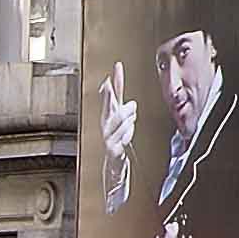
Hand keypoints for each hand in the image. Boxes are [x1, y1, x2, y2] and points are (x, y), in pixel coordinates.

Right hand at [98, 63, 136, 208]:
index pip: (113, 96)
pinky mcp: (112, 150)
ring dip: (125, 117)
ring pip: (114, 123)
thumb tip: (132, 103)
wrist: (114, 170)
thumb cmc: (118, 145)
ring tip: (132, 111)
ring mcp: (107, 138)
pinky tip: (128, 133)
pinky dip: (125, 135)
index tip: (117, 68)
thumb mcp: (125, 126)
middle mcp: (106, 126)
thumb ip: (127, 114)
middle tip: (111, 84)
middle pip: (108, 108)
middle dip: (110, 96)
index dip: (116, 82)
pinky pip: (119, 140)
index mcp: (110, 117)